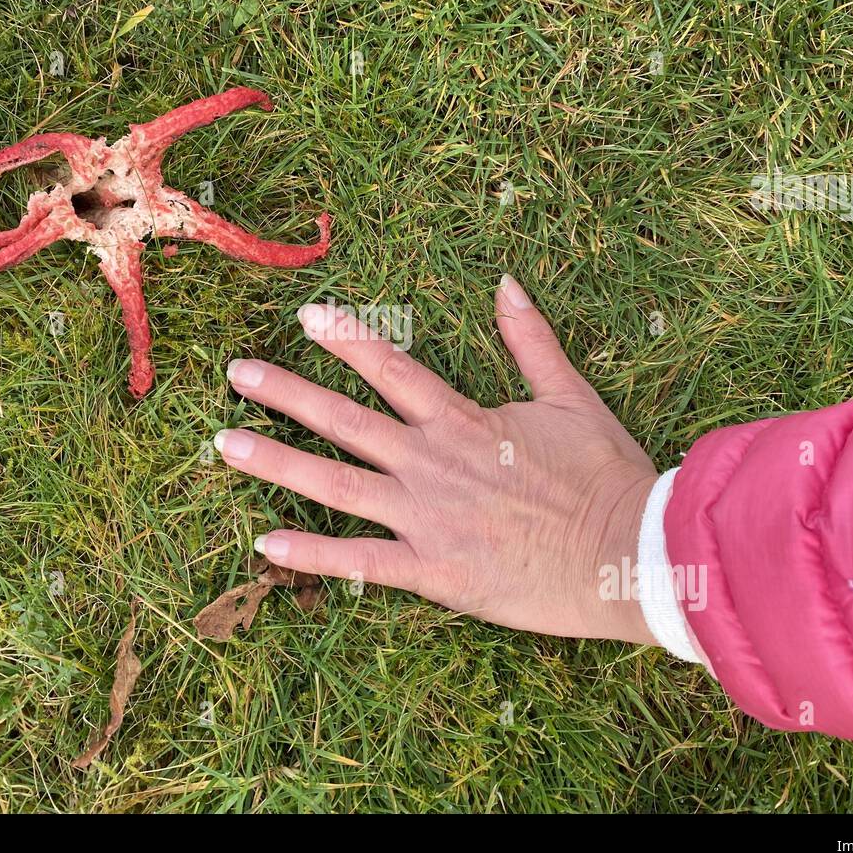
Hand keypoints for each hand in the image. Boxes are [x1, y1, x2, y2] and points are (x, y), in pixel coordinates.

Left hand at [214, 274, 658, 644]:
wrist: (627, 553)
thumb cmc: (604, 476)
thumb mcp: (571, 396)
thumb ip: (531, 340)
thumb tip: (507, 282)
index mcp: (463, 419)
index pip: (391, 368)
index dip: (346, 337)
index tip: (305, 316)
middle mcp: (432, 462)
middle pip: (344, 419)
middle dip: (285, 392)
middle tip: (236, 373)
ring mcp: (426, 517)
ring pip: (335, 483)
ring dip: (276, 461)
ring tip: (226, 445)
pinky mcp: (431, 570)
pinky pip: (359, 561)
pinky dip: (311, 554)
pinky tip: (265, 544)